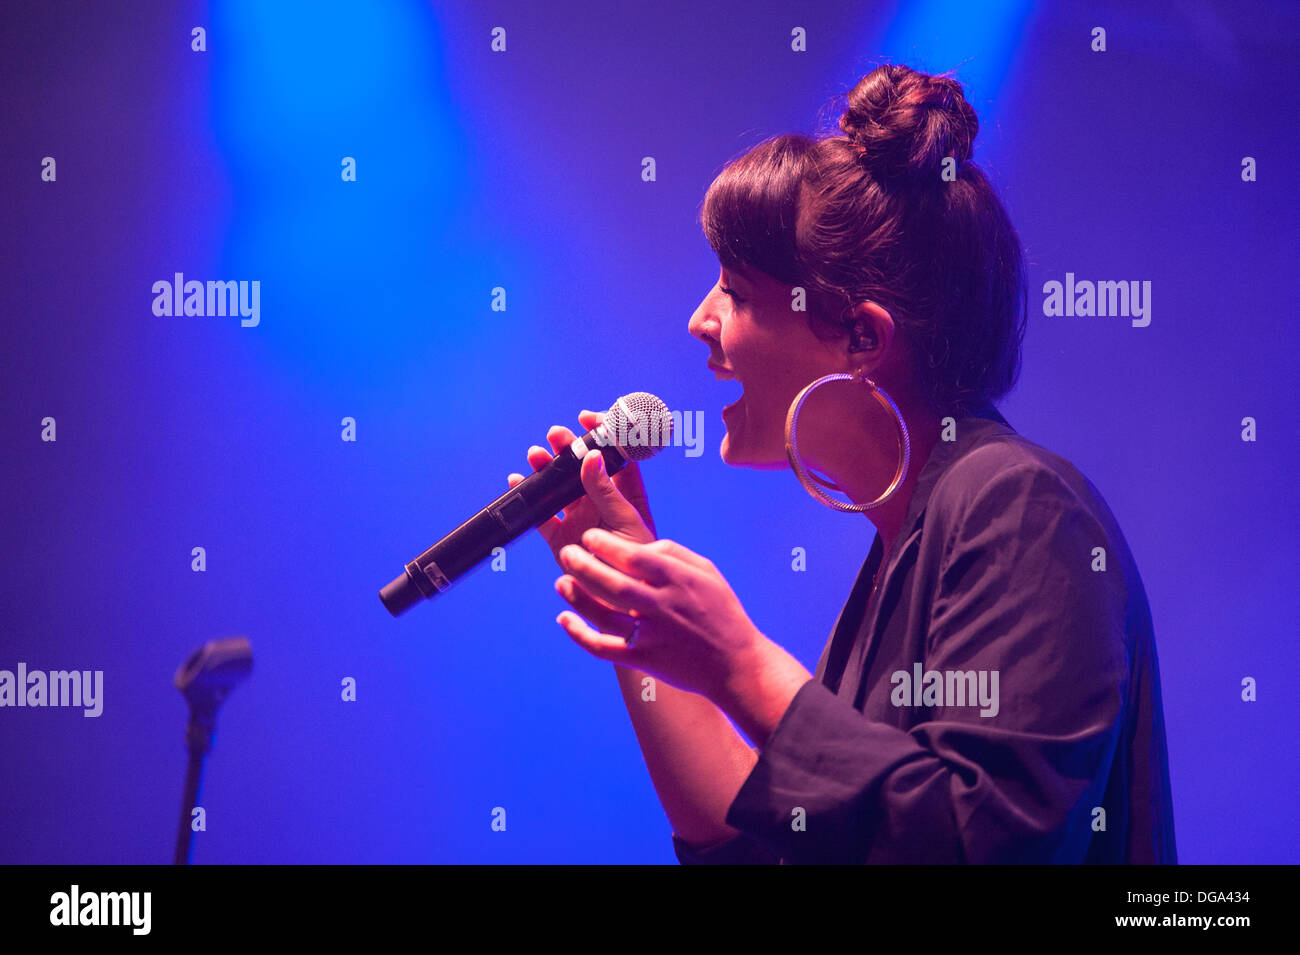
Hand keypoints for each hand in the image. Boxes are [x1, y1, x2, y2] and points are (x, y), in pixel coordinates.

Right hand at [508, 410, 656, 567]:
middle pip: (580, 464)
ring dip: (546, 467)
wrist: (624, 601)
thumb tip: (592, 457)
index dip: (603, 431)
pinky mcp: (560, 537)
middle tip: (556, 435)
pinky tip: (517, 480)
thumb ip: (607, 492)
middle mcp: (599, 500)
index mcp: (623, 492)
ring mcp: (578, 517)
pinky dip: (527, 497)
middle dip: (567, 446)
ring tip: (536, 455)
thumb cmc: (639, 560)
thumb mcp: (626, 522)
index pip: (614, 452)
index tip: (588, 418)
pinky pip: (540, 513)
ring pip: (558, 484)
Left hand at [553, 527, 770, 703]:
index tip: (589, 536)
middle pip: (613, 585)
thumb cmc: (721, 612)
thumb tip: (636, 545)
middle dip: (583, 567)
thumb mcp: (707, 571)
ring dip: (577, 598)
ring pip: (604, 616)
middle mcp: (664, 607)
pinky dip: (580, 635)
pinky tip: (564, 619)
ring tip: (561, 581)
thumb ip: (672, 552)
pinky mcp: (644, 661)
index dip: (607, 545)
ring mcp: (652, 636)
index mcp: (679, 580)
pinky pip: (604, 649)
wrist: (736, 664)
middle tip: (566, 553)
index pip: (635, 557)